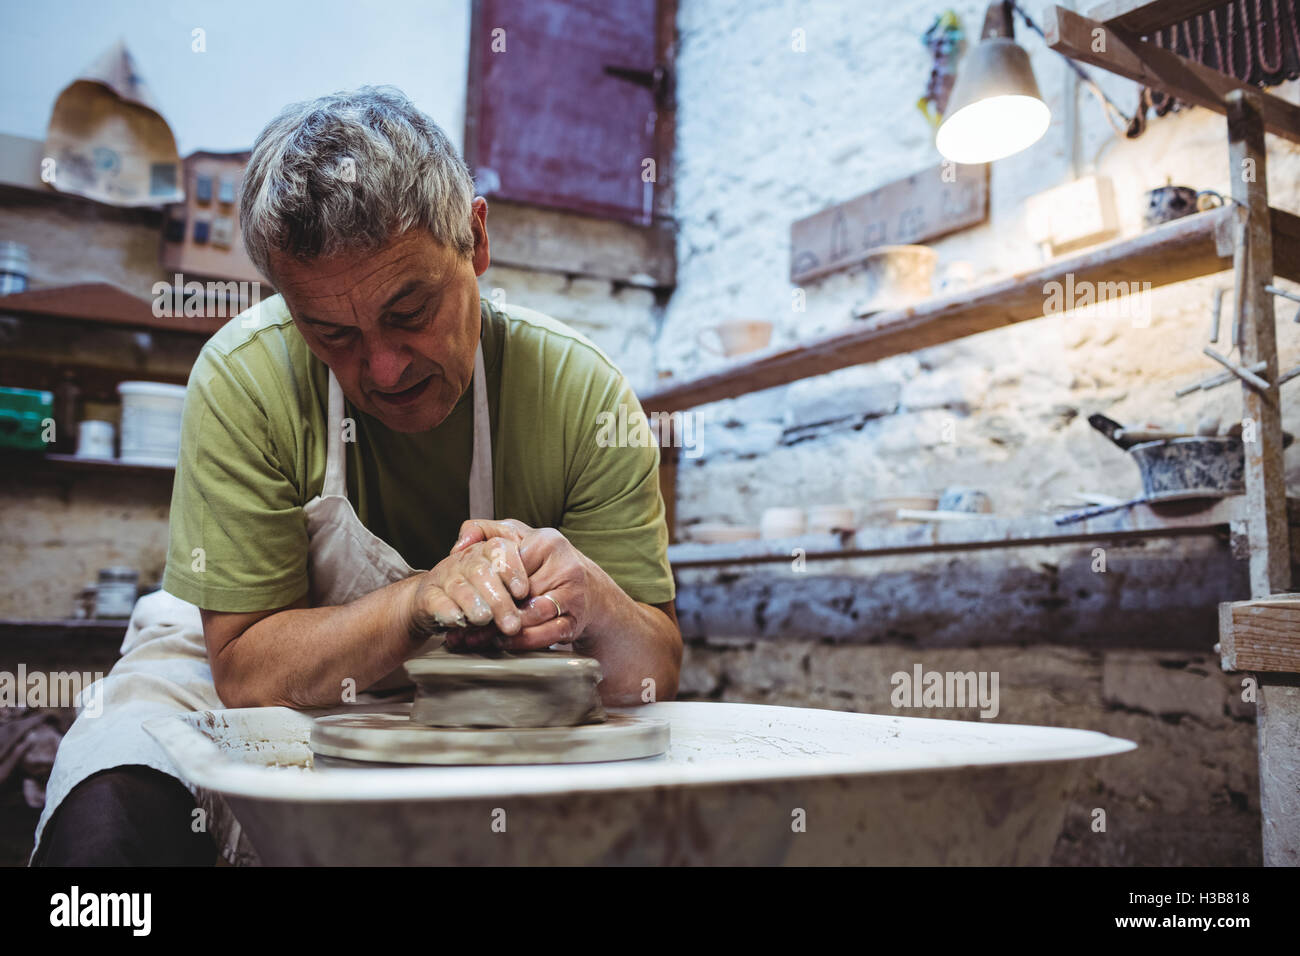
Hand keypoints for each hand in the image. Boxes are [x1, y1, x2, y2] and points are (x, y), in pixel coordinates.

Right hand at [405, 537, 529, 641]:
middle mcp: (463, 561)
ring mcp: (444, 578)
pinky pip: (436, 601)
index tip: (523, 591)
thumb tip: (533, 587)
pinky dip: (448, 611)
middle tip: (512, 622)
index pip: (499, 550)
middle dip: (499, 598)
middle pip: (482, 572)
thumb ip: (520, 574)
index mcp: (484, 551)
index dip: (512, 569)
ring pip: (460, 587)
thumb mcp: (500, 576)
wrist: (432, 599)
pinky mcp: (426, 597)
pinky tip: (458, 620)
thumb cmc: (475, 587)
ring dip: (474, 604)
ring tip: (486, 619)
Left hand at [450, 519, 602, 651]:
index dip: (484, 581)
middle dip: (489, 609)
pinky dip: (520, 641)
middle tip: (465, 621)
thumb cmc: (546, 563)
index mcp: (547, 542)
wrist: (590, 591)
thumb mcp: (519, 538)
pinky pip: (544, 635)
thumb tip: (459, 546)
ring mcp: (572, 595)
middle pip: (517, 592)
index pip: (507, 563)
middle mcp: (564, 566)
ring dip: (502, 629)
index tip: (463, 593)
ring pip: (530, 615)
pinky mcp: (574, 621)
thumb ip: (485, 531)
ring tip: (477, 636)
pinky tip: (502, 642)